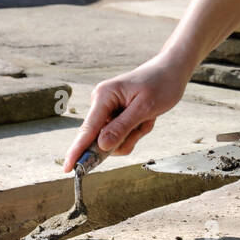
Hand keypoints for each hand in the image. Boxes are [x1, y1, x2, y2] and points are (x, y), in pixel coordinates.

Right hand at [62, 55, 189, 171]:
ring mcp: (108, 108)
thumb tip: (101, 146)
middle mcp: (101, 102)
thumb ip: (122, 128)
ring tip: (148, 116)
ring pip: (115, 139)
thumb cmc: (161, 84)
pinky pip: (122, 133)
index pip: (88, 130)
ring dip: (135, 133)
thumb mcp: (145, 108)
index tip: (69, 169)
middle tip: (145, 122)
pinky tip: (146, 116)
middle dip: (127, 136)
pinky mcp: (115, 113)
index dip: (78, 151)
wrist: (171, 70)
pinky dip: (137, 130)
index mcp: (104, 96)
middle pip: (103, 138)